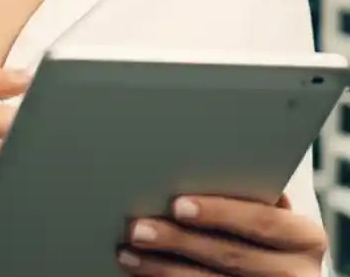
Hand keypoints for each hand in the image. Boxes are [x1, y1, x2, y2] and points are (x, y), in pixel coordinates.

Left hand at [117, 194, 327, 275]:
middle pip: (231, 256)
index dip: (220, 212)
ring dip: (163, 268)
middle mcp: (297, 272)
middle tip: (138, 228)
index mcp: (305, 237)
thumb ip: (244, 195)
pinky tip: (142, 271)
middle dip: (179, 241)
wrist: (274, 267)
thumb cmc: (260, 225)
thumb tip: (183, 168)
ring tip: (128, 252)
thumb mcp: (266, 209)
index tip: (178, 204)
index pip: (263, 221)